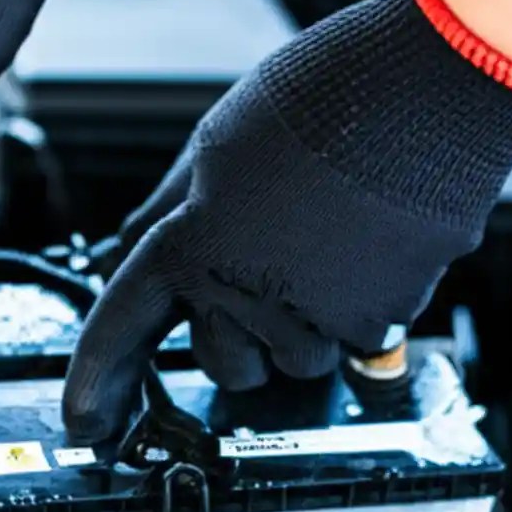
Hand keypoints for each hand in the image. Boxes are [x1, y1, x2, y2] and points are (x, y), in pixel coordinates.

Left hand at [62, 0, 511, 445]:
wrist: (425, 89)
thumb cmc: (320, 97)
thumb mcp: (216, 142)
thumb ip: (169, 208)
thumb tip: (129, 251)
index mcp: (191, 242)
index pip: (123, 328)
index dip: (97, 380)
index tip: (86, 422)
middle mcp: (246, 291)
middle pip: (221, 361)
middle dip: (233, 332)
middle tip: (264, 268)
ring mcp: (315, 315)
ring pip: (294, 360)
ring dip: (303, 324)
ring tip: (327, 244)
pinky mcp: (379, 323)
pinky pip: (355, 343)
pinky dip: (358, 307)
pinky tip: (365, 247)